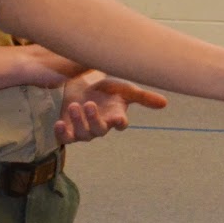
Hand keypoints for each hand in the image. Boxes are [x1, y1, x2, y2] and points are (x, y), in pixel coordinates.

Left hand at [53, 70, 167, 143]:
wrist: (81, 83)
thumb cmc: (106, 88)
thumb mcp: (125, 89)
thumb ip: (143, 97)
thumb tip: (165, 103)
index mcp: (115, 116)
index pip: (120, 123)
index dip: (119, 122)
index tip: (118, 118)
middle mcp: (100, 126)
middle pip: (98, 130)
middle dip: (93, 119)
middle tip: (88, 104)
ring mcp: (84, 130)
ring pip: (82, 134)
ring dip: (79, 121)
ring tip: (74, 105)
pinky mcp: (68, 130)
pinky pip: (65, 138)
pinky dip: (61, 133)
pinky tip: (59, 123)